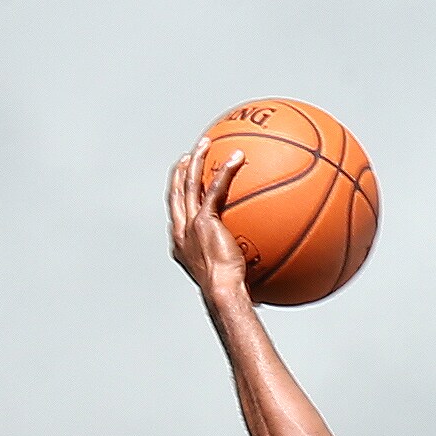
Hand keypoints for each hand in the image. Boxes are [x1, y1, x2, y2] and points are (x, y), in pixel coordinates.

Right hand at [167, 145, 251, 305]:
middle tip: (188, 155)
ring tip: (205, 143)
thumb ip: (235, 259)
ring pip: (189, 184)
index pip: (177, 211)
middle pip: (176, 193)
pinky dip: (224, 171)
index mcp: (182, 243)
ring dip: (196, 161)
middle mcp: (182, 232)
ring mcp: (190, 225)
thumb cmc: (228, 291)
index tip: (184, 179)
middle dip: (182, 171)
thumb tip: (258, 260)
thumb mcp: (229, 273)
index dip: (178, 192)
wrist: (221, 291)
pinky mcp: (204, 222)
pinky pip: (214, 189)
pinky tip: (236, 158)